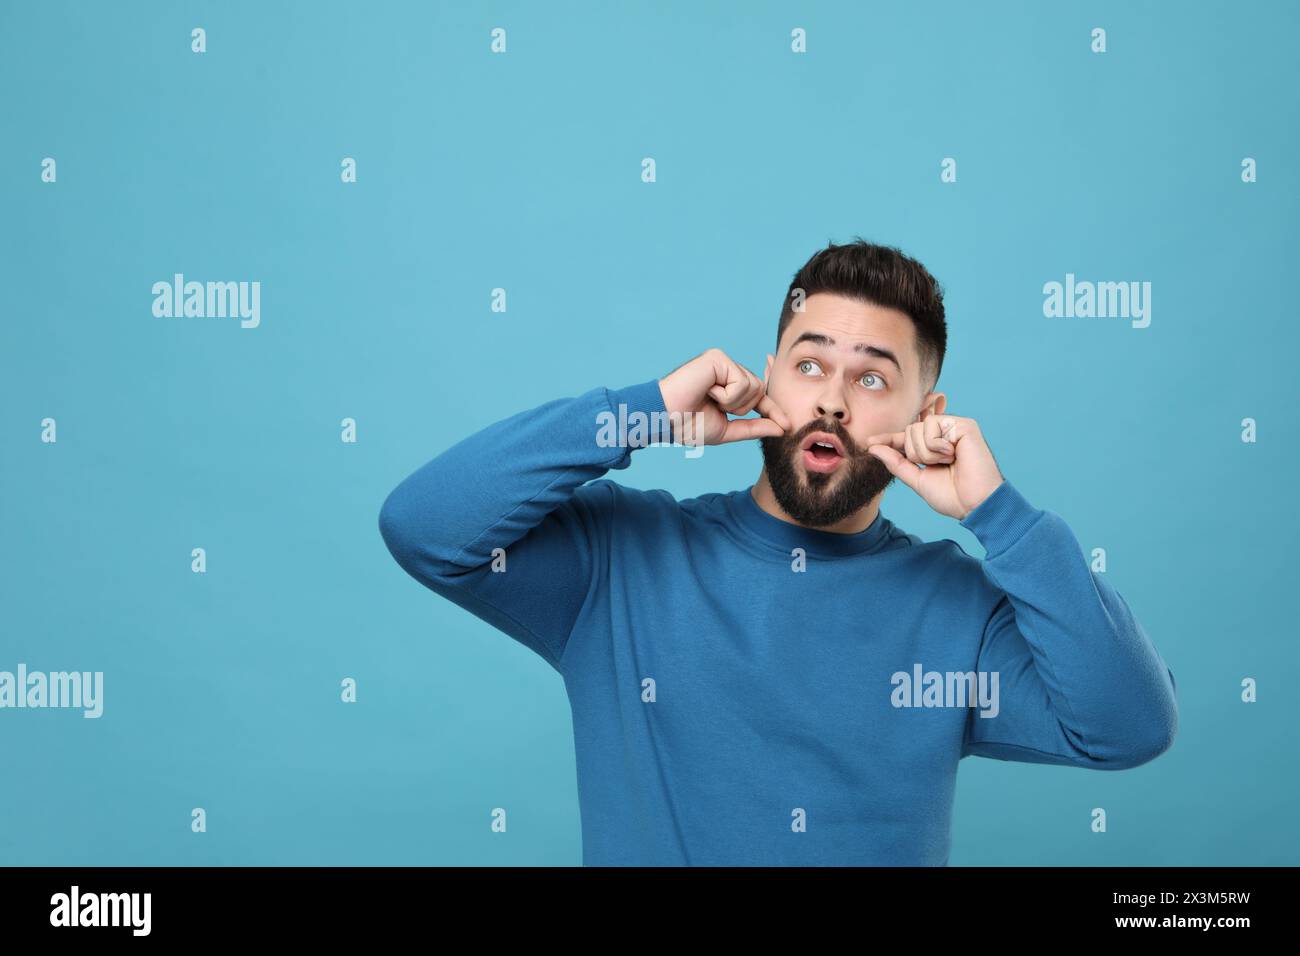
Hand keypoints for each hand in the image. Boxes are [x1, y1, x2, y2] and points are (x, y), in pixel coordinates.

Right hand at [658, 348, 790, 445]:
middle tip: (717, 408)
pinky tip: (708, 392)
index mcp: (728, 386)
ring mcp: (722, 362)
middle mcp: (726, 370)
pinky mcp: (717, 357)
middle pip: (759, 390)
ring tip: (710, 400)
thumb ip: (753, 428)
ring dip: (733, 403)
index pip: (758, 396)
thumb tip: (781, 429)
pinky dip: (727, 396)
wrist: (665, 419)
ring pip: (753, 386)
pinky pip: (742, 381)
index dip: (772, 410)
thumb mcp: (727, 430)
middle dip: (744, 408)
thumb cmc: (687, 425)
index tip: (787, 426)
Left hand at [865, 415, 1003, 519]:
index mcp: (935, 446)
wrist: (976, 505)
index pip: (906, 437)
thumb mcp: (917, 479)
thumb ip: (896, 462)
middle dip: (916, 453)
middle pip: (909, 430)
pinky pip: (933, 425)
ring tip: (948, 461)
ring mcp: (955, 427)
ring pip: (918, 428)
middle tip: (937, 465)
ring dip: (927, 452)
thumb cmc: (952, 496)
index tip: (869, 442)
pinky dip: (937, 446)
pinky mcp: (965, 424)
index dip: (889, 439)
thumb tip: (873, 447)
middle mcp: (945, 434)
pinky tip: (954, 455)